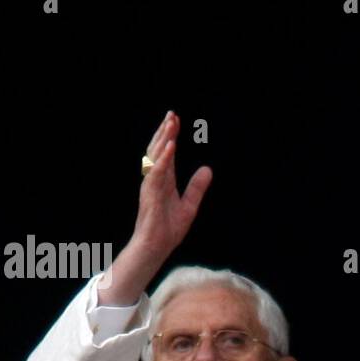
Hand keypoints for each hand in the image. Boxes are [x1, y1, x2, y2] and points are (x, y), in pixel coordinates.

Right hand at [132, 109, 212, 265]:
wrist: (158, 246)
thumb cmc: (169, 228)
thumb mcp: (190, 205)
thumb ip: (197, 187)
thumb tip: (208, 169)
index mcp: (164, 180)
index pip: (167, 153)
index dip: (171, 136)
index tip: (176, 120)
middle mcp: (155, 179)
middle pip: (159, 150)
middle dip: (165, 131)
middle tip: (172, 114)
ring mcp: (151, 185)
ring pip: (156, 156)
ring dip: (163, 139)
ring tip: (171, 124)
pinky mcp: (151, 193)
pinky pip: (157, 172)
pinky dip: (164, 158)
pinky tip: (170, 146)